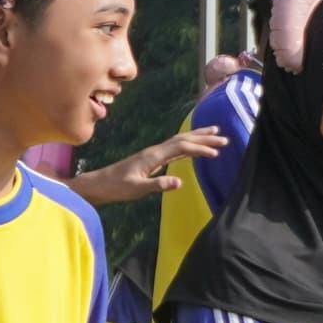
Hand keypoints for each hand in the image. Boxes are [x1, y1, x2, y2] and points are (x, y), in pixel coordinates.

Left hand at [74, 125, 226, 204]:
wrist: (99, 184)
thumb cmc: (116, 188)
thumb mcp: (137, 189)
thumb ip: (158, 185)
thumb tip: (180, 182)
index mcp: (153, 156)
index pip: (182, 148)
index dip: (200, 149)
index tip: (216, 153)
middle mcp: (155, 150)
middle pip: (184, 139)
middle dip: (204, 138)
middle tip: (224, 137)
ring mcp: (153, 153)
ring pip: (180, 140)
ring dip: (197, 137)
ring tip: (214, 133)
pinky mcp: (151, 158)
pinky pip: (174, 147)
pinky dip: (188, 143)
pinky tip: (193, 146)